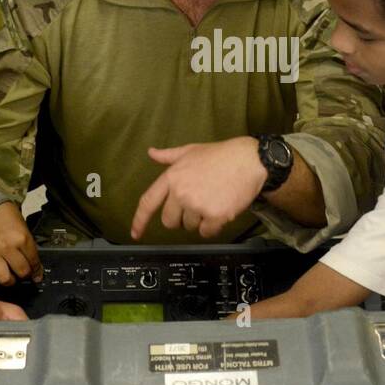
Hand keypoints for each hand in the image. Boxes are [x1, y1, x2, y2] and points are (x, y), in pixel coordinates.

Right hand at [0, 201, 41, 285]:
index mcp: (21, 238)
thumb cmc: (6, 217)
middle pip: (21, 273)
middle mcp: (7, 247)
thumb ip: (29, 248)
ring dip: (9, 280)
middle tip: (22, 273)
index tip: (36, 276)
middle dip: (24, 276)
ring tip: (9, 276)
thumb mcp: (23, 229)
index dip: (37, 272)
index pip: (34, 262)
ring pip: (4, 279)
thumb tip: (35, 269)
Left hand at [131, 137, 266, 239]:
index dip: (139, 220)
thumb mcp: (191, 151)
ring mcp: (197, 205)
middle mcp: (181, 193)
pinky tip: (220, 210)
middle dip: (180, 217)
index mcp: (172, 177)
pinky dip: (212, 226)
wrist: (249, 160)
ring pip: (189, 227)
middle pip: (169, 221)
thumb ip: (169, 156)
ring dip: (199, 220)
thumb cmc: (221, 155)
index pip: (148, 202)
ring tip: (212, 200)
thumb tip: (151, 153)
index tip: (135, 233)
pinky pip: (206, 232)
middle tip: (195, 204)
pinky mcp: (214, 216)